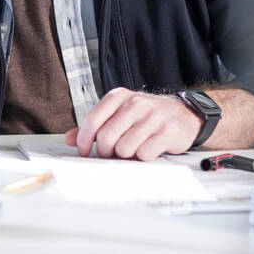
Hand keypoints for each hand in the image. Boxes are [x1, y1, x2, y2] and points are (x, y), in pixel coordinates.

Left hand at [62, 88, 201, 160]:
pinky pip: (144, 154)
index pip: (92, 120)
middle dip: (106, 151)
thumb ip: (95, 125)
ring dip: (127, 155)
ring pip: (125, 148)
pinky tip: (149, 148)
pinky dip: (143, 157)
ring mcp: (153, 116)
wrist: (183, 114)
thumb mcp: (119, 114)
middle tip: (112, 153)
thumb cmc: (146, 116)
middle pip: (107, 138)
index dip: (84, 140)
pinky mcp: (168, 131)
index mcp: (119, 96)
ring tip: (134, 147)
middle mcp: (135, 103)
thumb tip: (70, 138)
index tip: (84, 151)